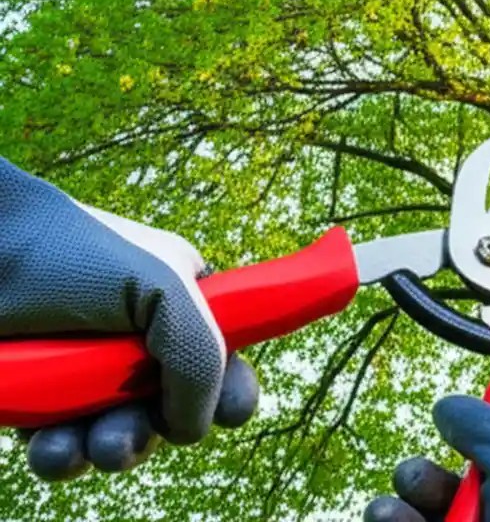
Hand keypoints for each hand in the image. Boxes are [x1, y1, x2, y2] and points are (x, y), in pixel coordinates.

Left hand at [0, 158, 259, 478]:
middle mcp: (139, 346)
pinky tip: (51, 446)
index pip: (225, 362)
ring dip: (115, 448)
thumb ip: (202, 354)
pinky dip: (63, 457)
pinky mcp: (41, 402)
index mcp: (181, 308)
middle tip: (142, 424)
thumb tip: (196, 426)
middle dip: (161, 429)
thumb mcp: (164, 288)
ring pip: (121, 438)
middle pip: (174, 413)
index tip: (228, 411)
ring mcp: (89, 376)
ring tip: (95, 442)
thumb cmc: (73, 252)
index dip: (230, 392)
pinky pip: (65, 449)